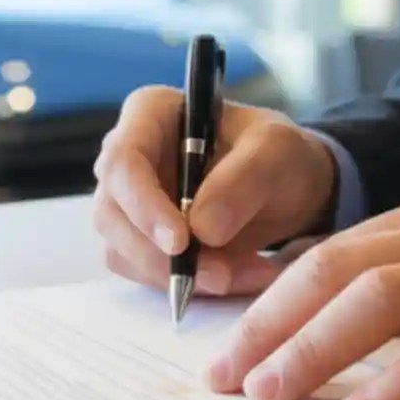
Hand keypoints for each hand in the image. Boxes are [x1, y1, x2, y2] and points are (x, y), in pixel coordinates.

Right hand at [92, 86, 337, 295]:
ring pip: (123, 251)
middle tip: (219, 276)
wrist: (287, 190)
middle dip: (161, 255)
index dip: (142, 204)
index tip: (181, 243)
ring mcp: (127, 202)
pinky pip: (143, 273)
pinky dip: (185, 286)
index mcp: (149, 114)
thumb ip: (243, 180)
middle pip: (112, 213)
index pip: (122, 160)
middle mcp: (126, 157)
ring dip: (177, 277)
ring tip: (240, 275)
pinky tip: (232, 278)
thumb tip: (202, 229)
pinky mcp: (138, 239)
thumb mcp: (277, 152)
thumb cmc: (277, 155)